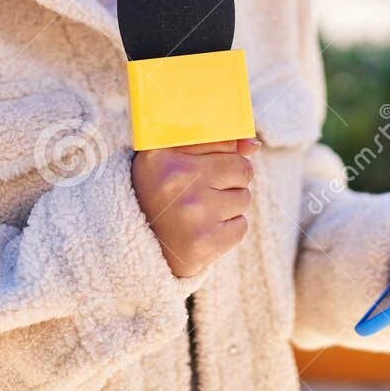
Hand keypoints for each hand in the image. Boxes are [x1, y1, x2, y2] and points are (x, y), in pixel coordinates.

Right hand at [132, 137, 261, 277]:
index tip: (206, 166)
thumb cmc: (160, 196)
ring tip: (200, 213)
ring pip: (244, 198)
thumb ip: (211, 143)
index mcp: (162, 154)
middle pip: (242, 169)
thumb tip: (253, 144)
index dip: (221, 155)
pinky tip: (203, 231)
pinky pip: (241, 226)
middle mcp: (176, 180)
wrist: (136, 250)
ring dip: (229, 206)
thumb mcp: (170, 161)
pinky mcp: (205, 242)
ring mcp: (192, 213)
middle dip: (231, 180)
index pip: (224, 140)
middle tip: (205, 191)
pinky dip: (228, 230)